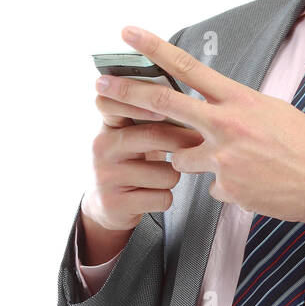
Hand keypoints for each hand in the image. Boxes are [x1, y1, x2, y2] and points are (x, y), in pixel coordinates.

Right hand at [81, 87, 205, 234]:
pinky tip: (156, 194)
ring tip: (167, 175)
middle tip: (202, 141)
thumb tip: (192, 103)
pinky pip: (162, 197)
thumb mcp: (133, 136)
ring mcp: (106, 175)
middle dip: (183, 139)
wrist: (107, 204)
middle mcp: (102, 146)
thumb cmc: (131, 162)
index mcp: (108, 125)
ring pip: (165, 172)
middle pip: (152, 135)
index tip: (165, 106)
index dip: (139, 101)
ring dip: (176, 175)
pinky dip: (167, 197)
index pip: (112, 102)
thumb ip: (150, 118)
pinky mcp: (115, 203)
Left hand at [92, 25, 304, 228]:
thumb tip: (212, 113)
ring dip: (192, 160)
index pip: (188, 68)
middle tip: (98, 84)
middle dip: (126, 94)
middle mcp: (227, 126)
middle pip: (164, 105)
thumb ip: (236, 110)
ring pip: (180, 158)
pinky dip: (228, 186)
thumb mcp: (273, 112)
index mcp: (240, 100)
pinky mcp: (226, 189)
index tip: (128, 34)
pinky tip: (257, 186)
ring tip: (238, 164)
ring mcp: (224, 160)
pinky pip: (211, 187)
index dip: (154, 49)